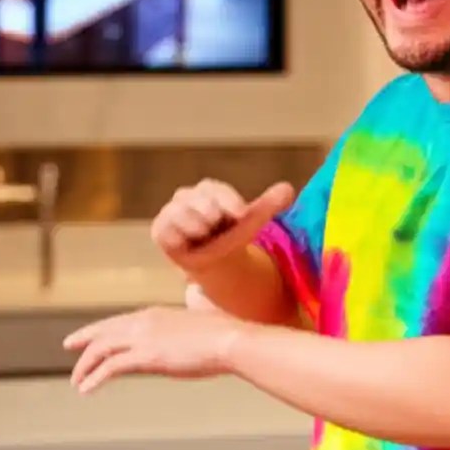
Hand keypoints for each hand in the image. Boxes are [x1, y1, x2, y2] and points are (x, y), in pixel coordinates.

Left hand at [62, 306, 245, 392]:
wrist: (228, 340)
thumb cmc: (222, 333)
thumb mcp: (201, 318)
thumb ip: (191, 316)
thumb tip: (195, 309)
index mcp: (155, 314)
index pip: (119, 321)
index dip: (101, 328)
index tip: (89, 334)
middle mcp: (144, 321)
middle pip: (104, 331)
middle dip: (84, 339)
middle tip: (69, 346)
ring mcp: (143, 338)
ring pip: (101, 349)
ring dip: (86, 366)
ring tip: (77, 381)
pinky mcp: (145, 356)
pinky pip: (110, 367)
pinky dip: (95, 377)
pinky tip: (87, 388)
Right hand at [151, 180, 294, 275]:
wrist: (214, 260)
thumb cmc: (231, 235)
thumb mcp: (251, 222)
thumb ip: (268, 206)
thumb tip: (288, 189)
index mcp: (210, 191)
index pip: (215, 190)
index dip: (228, 200)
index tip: (241, 213)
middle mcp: (188, 197)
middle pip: (195, 199)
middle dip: (208, 210)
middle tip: (215, 222)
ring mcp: (172, 213)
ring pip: (179, 213)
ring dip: (193, 224)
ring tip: (202, 233)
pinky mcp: (160, 231)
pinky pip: (165, 232)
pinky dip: (176, 237)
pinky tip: (186, 243)